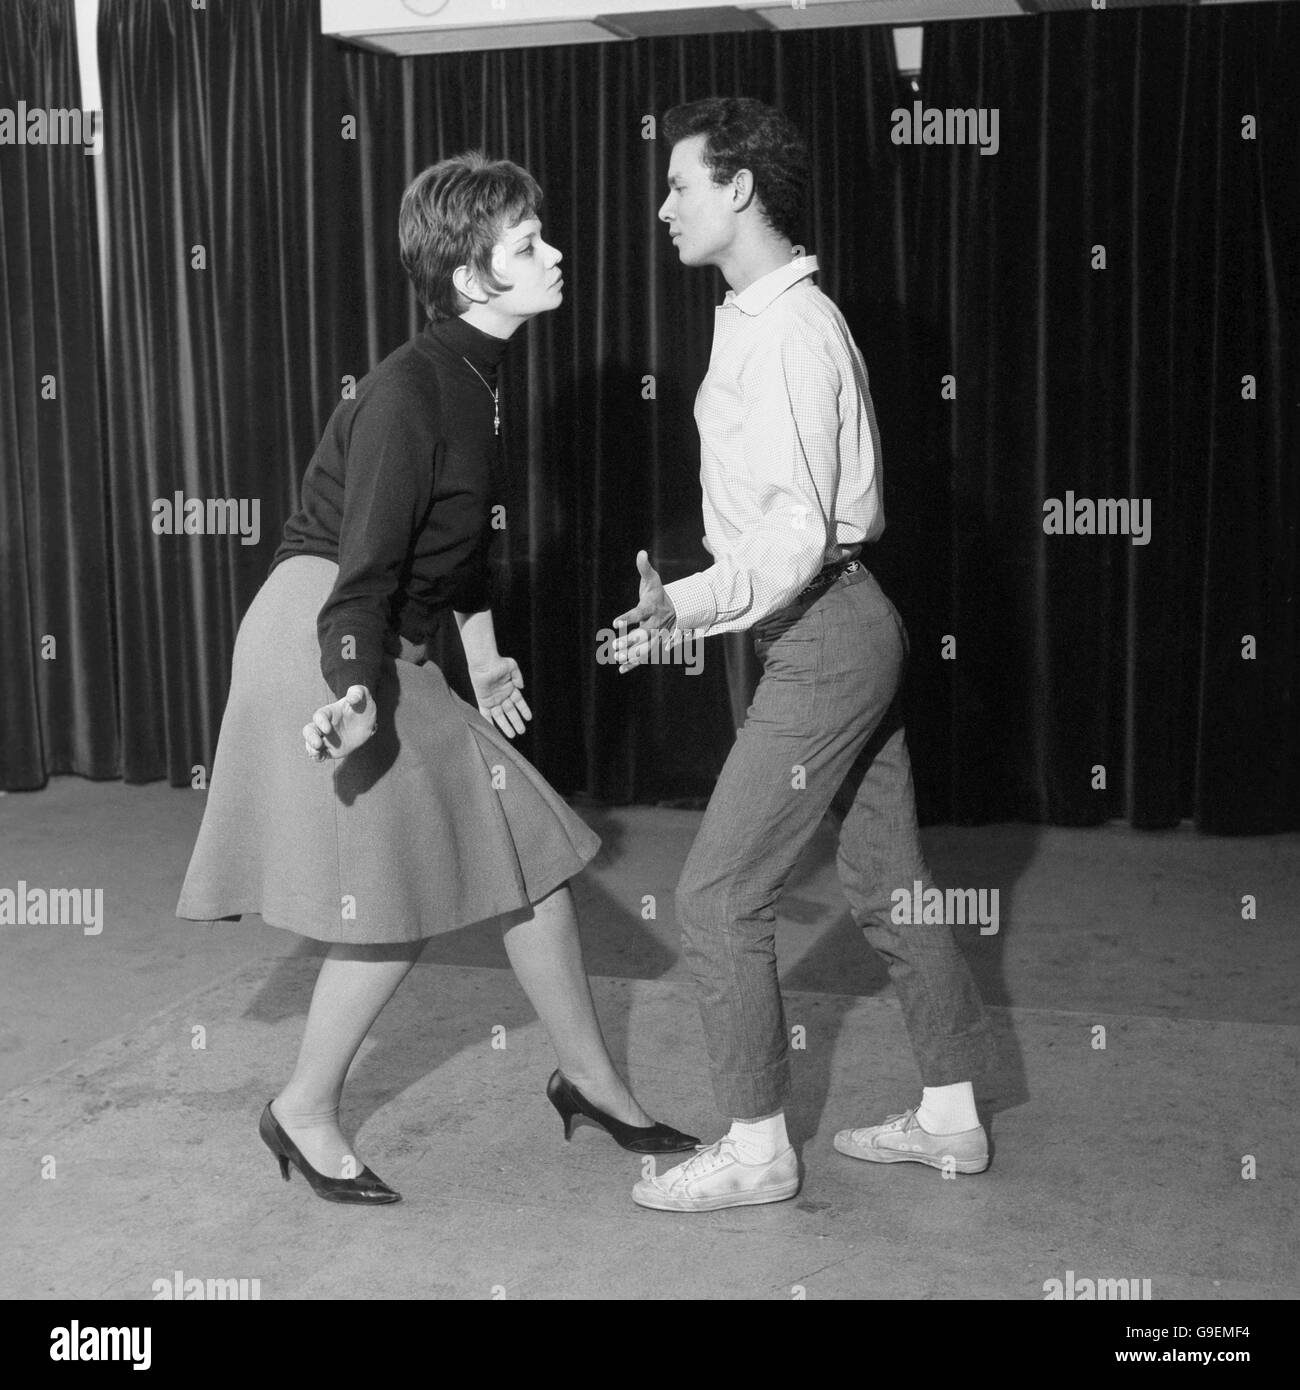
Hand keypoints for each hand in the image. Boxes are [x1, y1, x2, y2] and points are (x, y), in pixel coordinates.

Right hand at [303, 685, 375, 761]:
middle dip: (310, 737)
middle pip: (309, 730)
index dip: (320, 722)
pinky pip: (319, 754)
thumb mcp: (363, 696)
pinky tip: (320, 758)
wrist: (368, 722)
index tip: (327, 729)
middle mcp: (324, 726)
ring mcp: (326, 738)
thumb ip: (357, 693)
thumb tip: (352, 698)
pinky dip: (316, 757)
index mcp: (330, 713)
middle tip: (318, 744)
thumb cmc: (363, 706)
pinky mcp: (330, 749)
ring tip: (317, 752)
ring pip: (310, 744)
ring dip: (311, 748)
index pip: (319, 716)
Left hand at [469, 655, 531, 736]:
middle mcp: (501, 695)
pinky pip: (486, 713)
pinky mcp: (483, 701)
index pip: (519, 702)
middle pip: (510, 712)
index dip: (524, 710)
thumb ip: (518, 677)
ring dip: (506, 725)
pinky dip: (489, 721)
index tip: (529, 718)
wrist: (484, 662)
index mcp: (510, 688)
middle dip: (516, 722)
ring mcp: (492, 699)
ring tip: (512, 735)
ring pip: (500, 716)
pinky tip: (493, 730)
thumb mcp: (512, 667)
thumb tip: (521, 687)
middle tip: (521, 731)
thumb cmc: (498, 662)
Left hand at [611, 550, 675, 673]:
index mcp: (652, 608)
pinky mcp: (653, 644)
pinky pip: (644, 656)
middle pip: (643, 635)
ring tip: (617, 658)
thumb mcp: (652, 579)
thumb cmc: (658, 593)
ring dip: (632, 655)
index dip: (627, 618)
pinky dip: (633, 663)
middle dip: (630, 641)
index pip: (639, 613)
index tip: (614, 623)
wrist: (675, 609)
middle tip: (615, 647)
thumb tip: (641, 552)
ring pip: (645, 648)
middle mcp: (655, 624)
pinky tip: (621, 669)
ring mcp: (655, 636)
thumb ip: (645, 568)